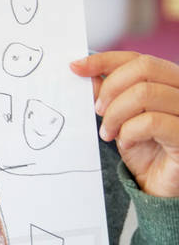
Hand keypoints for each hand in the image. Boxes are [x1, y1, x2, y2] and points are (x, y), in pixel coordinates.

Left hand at [71, 52, 178, 197]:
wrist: (159, 185)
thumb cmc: (144, 149)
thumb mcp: (121, 117)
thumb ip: (107, 93)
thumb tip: (83, 70)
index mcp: (170, 81)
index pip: (138, 58)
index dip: (105, 60)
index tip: (76, 68)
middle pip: (144, 68)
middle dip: (111, 88)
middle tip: (98, 111)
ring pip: (145, 93)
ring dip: (116, 114)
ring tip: (109, 133)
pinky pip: (152, 122)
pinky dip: (130, 132)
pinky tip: (126, 143)